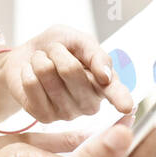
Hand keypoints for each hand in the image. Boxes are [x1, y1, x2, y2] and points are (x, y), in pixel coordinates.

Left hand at [0, 25, 133, 122]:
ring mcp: (67, 113)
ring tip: (44, 63)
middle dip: (57, 51)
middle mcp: (90, 103)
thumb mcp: (78, 40)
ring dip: (41, 59)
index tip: (127, 107)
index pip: (115, 92)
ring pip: (46, 73)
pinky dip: (28, 70)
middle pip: (70, 70)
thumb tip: (107, 76)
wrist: (29, 56)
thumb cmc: (59, 49)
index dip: (121, 97)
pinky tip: (33, 75)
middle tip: (56, 52)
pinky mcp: (44, 116)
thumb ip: (95, 53)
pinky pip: (30, 83)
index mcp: (105, 83)